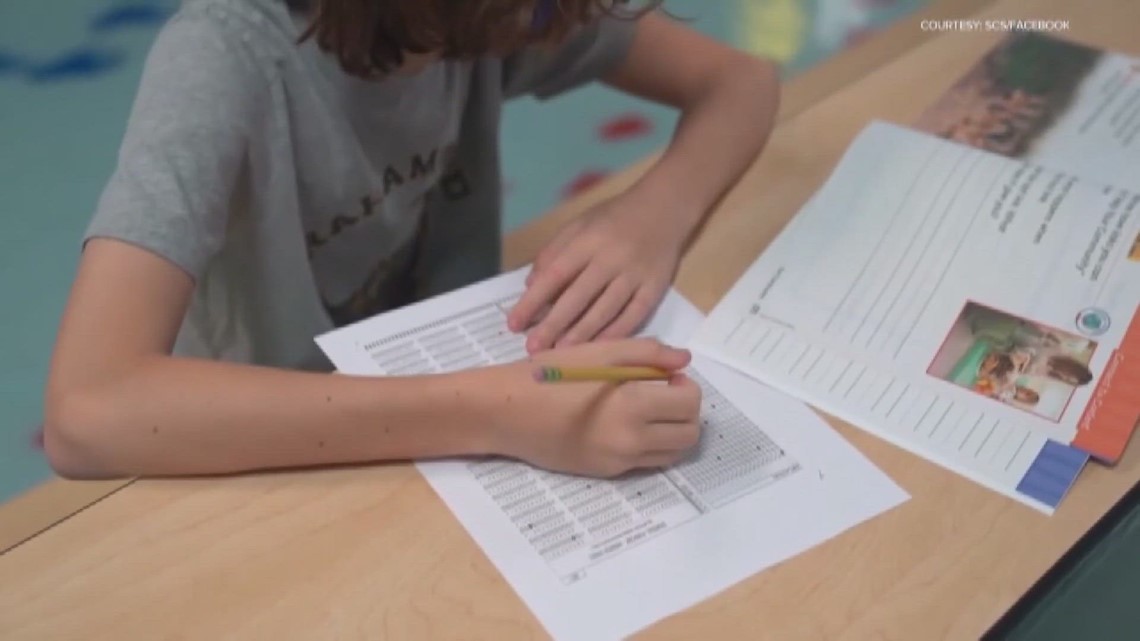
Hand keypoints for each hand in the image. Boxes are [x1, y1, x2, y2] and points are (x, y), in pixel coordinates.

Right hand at [485, 338, 702, 477]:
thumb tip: (683, 360)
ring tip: (649, 409)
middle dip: (686, 411)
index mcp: (633, 405)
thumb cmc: (548, 375)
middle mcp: (632, 440)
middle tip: (664, 392)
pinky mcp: (606, 473)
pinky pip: (645, 462)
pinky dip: (649, 444)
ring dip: (673, 430)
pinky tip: (624, 423)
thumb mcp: (599, 351)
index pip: (689, 404)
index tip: (668, 376)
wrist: (505, 413)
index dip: (686, 386)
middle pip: (688, 435)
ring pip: (672, 454)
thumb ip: (647, 353)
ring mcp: (619, 461)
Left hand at [507, 196, 687, 352]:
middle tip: (533, 348)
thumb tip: (531, 286)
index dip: (533, 301)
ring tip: (560, 352)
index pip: (555, 275)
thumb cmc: (615, 218)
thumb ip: (554, 252)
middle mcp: (611, 259)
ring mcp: (635, 275)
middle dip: (553, 325)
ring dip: (581, 334)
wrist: (665, 208)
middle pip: (578, 297)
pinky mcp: (655, 288)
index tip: (514, 323)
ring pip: (605, 310)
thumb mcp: (579, 224)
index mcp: (588, 241)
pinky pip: (633, 316)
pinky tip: (598, 348)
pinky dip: (615, 333)